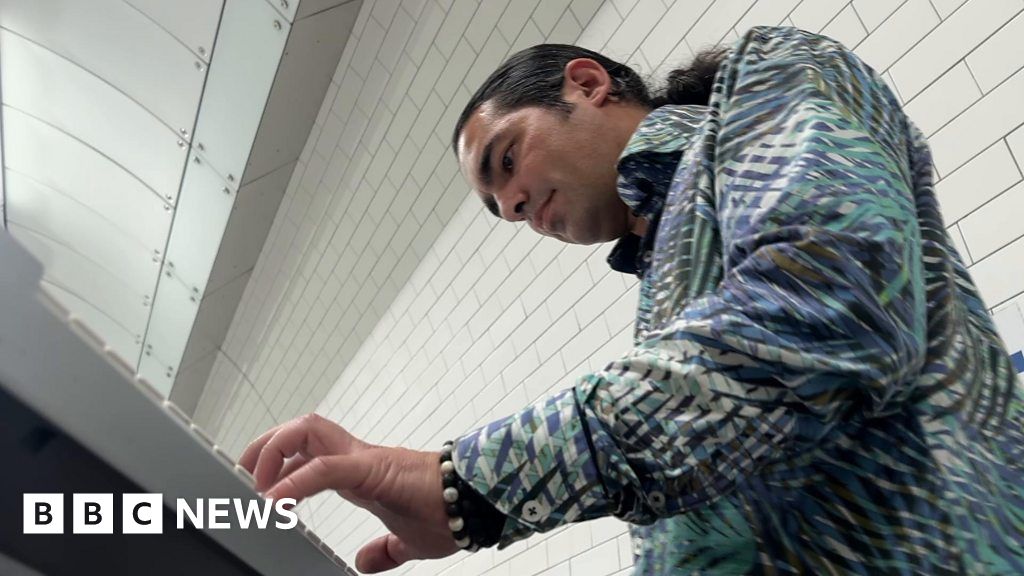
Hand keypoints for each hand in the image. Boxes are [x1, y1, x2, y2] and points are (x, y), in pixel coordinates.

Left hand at [239, 413, 459, 572]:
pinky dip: (295, 482)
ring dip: (273, 455)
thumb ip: (384, 549)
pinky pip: (326, 467)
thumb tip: (365, 560)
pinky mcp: (372, 468)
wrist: (477, 503)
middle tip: (245, 480)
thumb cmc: (448, 513)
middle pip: (300, 430)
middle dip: (264, 448)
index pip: (309, 449)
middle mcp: (357, 457)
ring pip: (306, 432)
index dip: (278, 461)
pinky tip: (276, 501)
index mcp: (361, 471)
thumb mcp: (406, 540)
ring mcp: (363, 459)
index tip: (258, 488)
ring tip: (259, 489)